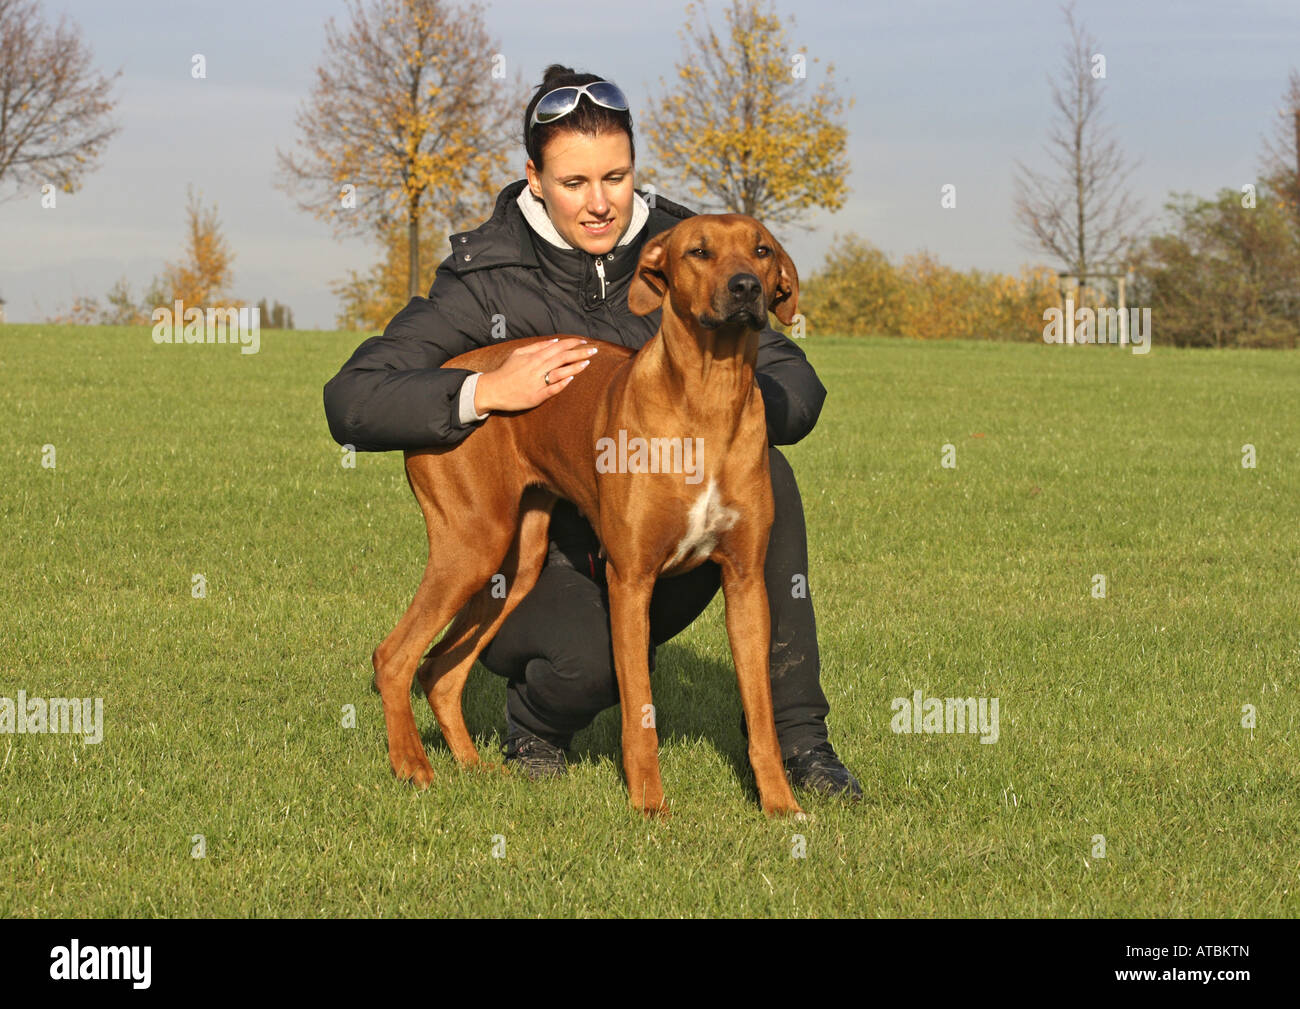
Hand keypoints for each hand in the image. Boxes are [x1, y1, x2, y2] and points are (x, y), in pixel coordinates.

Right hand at [474, 337, 598, 412]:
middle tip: (594, 350)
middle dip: (579, 353)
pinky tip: (572, 379)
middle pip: (562, 358)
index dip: (572, 343)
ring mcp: (537, 383)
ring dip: (574, 367)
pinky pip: (552, 390)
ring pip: (559, 373)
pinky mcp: (536, 397)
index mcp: (534, 357)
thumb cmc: (506, 371)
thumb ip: (536, 346)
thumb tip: (554, 341)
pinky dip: (562, 384)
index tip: (584, 341)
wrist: (493, 389)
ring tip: (587, 362)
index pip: (557, 347)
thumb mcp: (518, 353)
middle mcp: (537, 368)